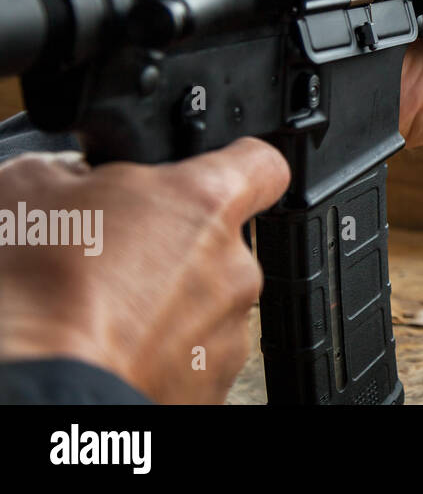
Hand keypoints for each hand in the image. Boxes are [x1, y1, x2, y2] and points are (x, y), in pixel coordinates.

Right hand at [0, 138, 288, 402]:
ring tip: (101, 312)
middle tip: (111, 258)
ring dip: (166, 304)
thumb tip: (74, 180)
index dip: (237, 167)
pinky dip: (160, 354)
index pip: (262, 165)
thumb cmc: (36, 292)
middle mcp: (234, 267)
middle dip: (173, 246)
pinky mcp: (211, 388)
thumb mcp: (28, 189)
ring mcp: (228, 333)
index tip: (211, 175)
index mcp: (205, 203)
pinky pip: (192, 358)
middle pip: (219, 243)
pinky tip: (112, 350)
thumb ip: (73, 172)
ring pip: (205, 303)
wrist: (39, 385)